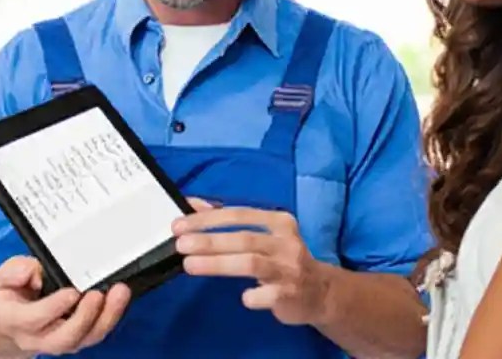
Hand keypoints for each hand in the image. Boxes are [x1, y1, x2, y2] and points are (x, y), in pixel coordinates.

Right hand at [0, 256, 130, 355]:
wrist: (14, 321)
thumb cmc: (14, 295)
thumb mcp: (5, 277)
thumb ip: (14, 270)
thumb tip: (31, 271)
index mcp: (14, 320)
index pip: (34, 319)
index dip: (53, 307)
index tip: (71, 292)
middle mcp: (37, 337)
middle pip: (64, 338)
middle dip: (85, 317)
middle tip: (97, 295)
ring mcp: (59, 341)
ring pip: (86, 338)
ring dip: (106, 317)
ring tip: (119, 293)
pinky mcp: (78, 338)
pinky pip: (96, 333)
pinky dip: (110, 316)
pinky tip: (119, 298)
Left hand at [172, 206, 331, 325]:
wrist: (321, 292)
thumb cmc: (283, 260)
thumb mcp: (264, 234)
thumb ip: (232, 221)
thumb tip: (194, 205)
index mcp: (279, 221)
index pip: (239, 215)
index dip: (207, 218)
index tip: (179, 225)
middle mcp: (286, 242)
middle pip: (243, 238)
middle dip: (209, 240)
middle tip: (180, 244)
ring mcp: (289, 269)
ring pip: (251, 263)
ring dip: (218, 263)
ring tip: (190, 265)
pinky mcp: (290, 295)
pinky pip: (266, 296)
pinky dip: (251, 296)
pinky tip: (243, 297)